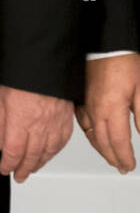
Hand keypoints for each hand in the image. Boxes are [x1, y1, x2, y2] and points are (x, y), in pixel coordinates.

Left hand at [0, 84, 73, 182]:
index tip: (4, 169)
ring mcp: (54, 124)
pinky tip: (48, 155)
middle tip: (18, 176)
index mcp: (19, 120)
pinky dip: (53, 152)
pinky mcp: (65, 120)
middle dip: (23, 169)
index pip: (13, 152)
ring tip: (31, 169)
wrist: (43, 63)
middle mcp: (38, 126)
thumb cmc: (20, 76)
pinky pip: (61, 142)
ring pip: (47, 152)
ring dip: (38, 163)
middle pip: (31, 156)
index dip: (8, 164)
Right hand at [76, 54, 139, 172]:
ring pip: (91, 134)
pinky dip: (89, 135)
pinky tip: (92, 137)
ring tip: (109, 158)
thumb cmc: (124, 63)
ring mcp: (86, 104)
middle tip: (121, 167)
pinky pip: (82, 123)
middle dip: (113, 158)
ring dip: (100, 149)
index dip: (125, 157)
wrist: (106, 46)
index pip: (119, 142)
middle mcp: (95, 109)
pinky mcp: (81, 98)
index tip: (129, 166)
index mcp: (111, 109)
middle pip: (103, 142)